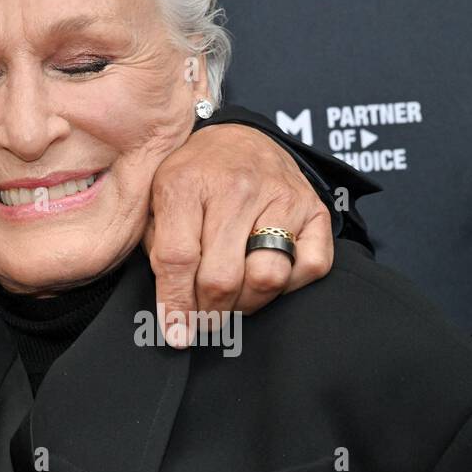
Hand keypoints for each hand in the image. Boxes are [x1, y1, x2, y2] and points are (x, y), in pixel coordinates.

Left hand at [143, 122, 333, 347]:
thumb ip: (155, 247)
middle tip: (202, 322)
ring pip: (267, 278)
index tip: (175, 334)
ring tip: (230, 302)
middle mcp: (236, 188)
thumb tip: (170, 311)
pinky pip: (310, 268)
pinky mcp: (315, 208)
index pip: (177, 259)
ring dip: (246, 305)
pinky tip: (263, 278)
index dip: (175, 304)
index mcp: (185, 183)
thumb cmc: (191, 175)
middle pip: (222, 278)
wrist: (237, 137)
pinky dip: (288, 286)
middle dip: (209, 313)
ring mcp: (281, 197)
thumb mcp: (155, 198)